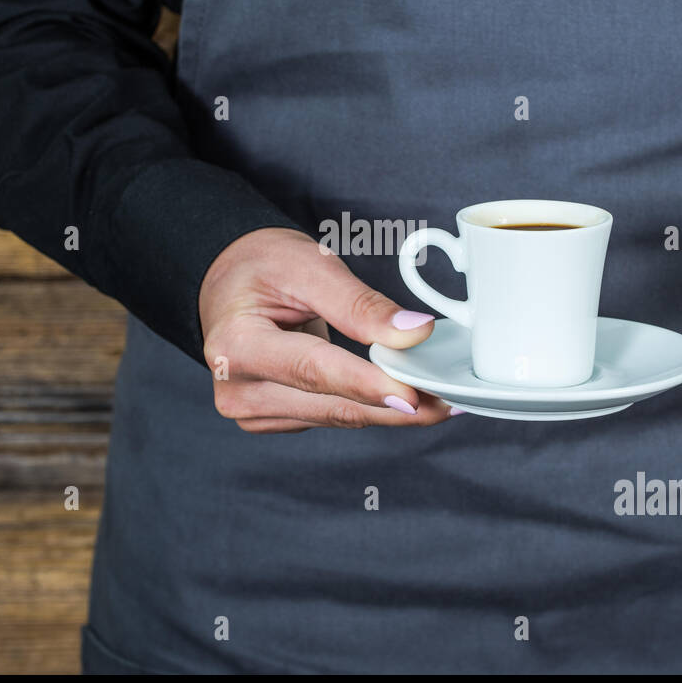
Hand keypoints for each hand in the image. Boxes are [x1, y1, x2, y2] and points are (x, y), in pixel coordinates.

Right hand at [198, 227, 457, 431]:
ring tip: (440, 400)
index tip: (415, 394)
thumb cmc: (263, 265)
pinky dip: (369, 406)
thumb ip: (360, 304)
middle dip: (395, 405)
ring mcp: (252, 409)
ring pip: (336, 417)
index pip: (313, 370)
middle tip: (451, 401)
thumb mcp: (309, 265)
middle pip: (330, 404)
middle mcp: (237, 388)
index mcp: (235, 344)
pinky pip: (331, 416)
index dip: (367, 384)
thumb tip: (414, 332)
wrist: (230, 281)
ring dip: (390, 410)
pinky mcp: (273, 418)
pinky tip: (402, 397)